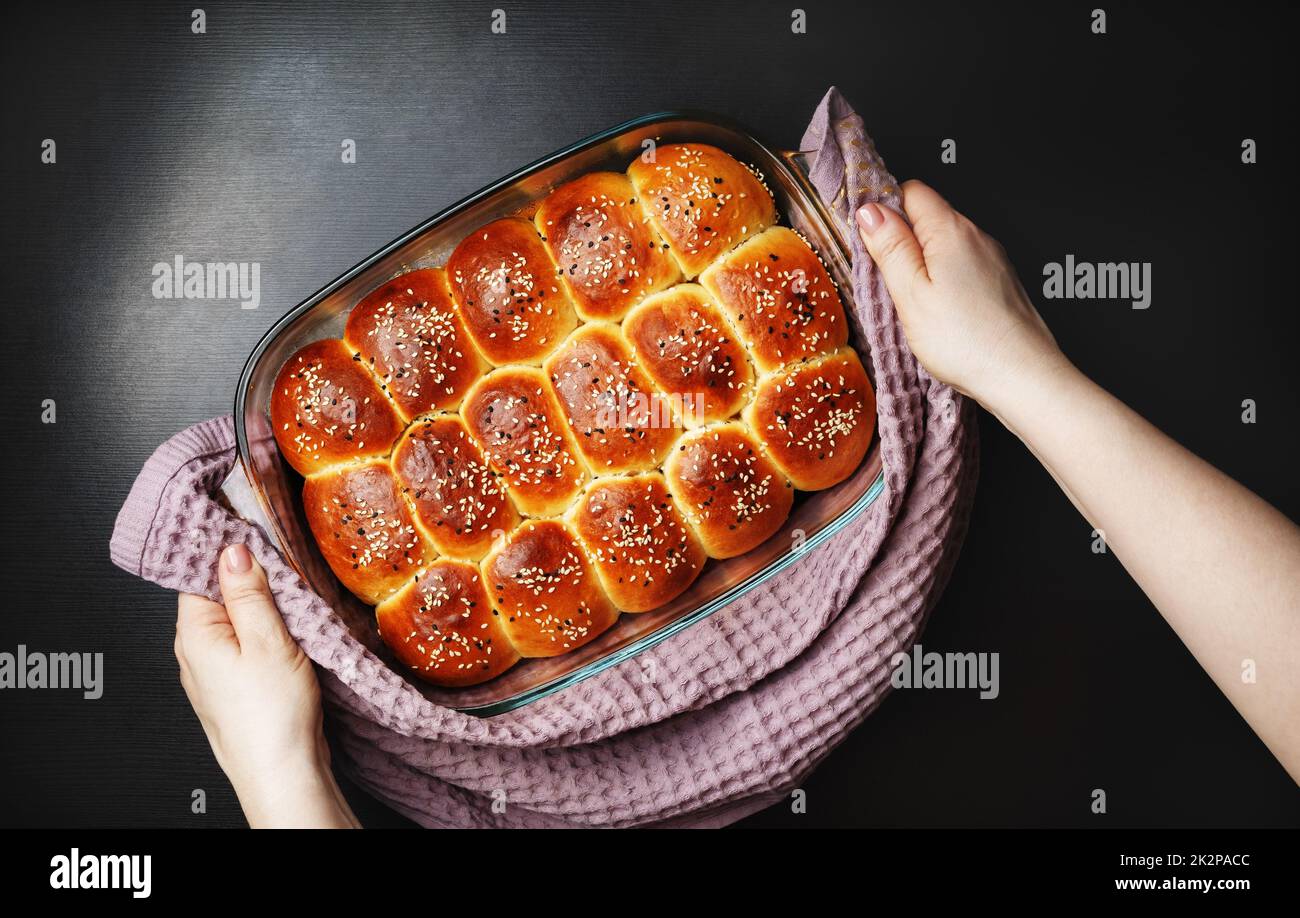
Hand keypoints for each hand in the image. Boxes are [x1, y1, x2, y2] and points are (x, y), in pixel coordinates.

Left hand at [176, 543, 357, 827]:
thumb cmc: (270, 718)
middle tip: (285, 567)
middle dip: (250, 579)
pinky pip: (245, 646)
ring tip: (293, 602)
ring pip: (234, 621)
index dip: (226, 549)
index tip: (252, 530)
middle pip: (217, 595)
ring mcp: (212, 672)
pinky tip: (290, 636)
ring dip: (262, 609)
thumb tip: (233, 551)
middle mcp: (194, 652)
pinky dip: (266, 634)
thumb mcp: (267, 640)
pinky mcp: (234, 687)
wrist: (281, 774)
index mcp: (193, 634)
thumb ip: (248, 593)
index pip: (199, 572)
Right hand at [854, 181, 1065, 408]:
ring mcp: (992, 259)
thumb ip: (890, 247)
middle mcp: (977, 236)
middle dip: (902, 241)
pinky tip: (941, 313)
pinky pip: (963, 266)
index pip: (911, 192)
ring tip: (915, 304)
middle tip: (889, 284)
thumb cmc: (966, 341)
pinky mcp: (1000, 282)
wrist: (1022, 375)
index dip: (884, 211)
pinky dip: (944, 280)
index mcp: (951, 230)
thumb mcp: (911, 293)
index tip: (870, 243)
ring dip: (923, 265)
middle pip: (928, 217)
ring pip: (945, 244)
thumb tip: (870, 210)